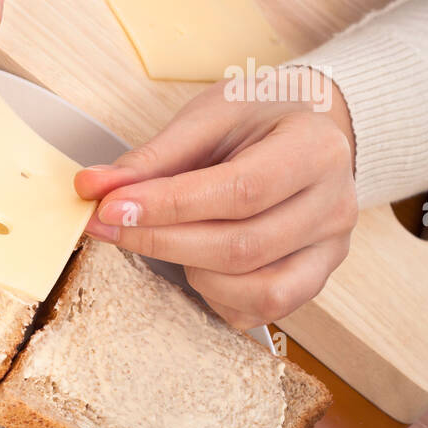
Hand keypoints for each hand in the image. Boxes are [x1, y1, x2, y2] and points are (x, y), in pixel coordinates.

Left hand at [74, 70, 358, 328]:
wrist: (307, 130)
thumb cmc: (256, 118)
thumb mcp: (208, 117)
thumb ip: (153, 157)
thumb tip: (93, 188)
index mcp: (316, 149)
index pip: (239, 190)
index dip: (168, 206)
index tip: (110, 207)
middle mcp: (334, 205)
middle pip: (242, 247)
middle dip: (162, 242)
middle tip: (107, 226)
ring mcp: (330, 250)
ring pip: (256, 289)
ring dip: (190, 270)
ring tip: (165, 235)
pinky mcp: (314, 280)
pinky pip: (259, 311)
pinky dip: (215, 295)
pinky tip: (193, 261)